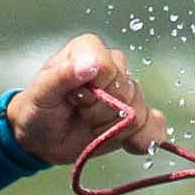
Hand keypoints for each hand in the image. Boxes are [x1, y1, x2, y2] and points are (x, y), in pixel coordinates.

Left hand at [3, 33, 152, 168]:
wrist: (42, 139)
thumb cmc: (38, 109)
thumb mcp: (42, 92)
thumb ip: (63, 75)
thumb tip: (92, 64)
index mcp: (89, 50)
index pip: (109, 65)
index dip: (95, 88)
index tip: (74, 98)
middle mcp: (112, 67)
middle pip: (126, 92)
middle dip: (100, 112)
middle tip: (79, 114)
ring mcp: (127, 93)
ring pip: (139, 112)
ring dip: (114, 129)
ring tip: (92, 127)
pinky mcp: (138, 117)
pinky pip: (155, 125)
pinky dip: (144, 138)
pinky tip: (127, 144)